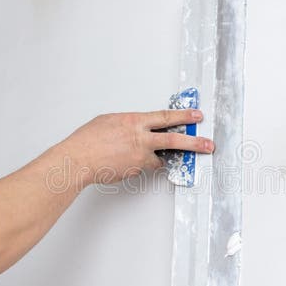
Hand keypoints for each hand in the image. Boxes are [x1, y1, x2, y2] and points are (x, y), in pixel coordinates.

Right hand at [62, 109, 212, 185]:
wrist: (78, 160)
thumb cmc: (88, 140)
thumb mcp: (110, 121)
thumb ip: (129, 123)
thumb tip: (139, 126)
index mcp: (134, 121)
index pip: (165, 117)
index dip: (184, 116)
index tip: (197, 115)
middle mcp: (140, 139)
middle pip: (174, 139)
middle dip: (194, 142)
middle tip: (208, 145)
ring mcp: (139, 157)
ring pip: (160, 157)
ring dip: (162, 156)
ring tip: (154, 154)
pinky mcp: (136, 171)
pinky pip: (145, 166)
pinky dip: (141, 164)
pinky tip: (126, 161)